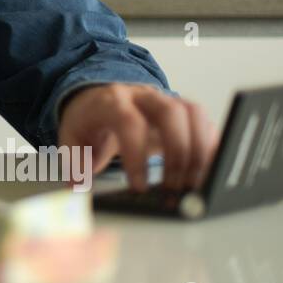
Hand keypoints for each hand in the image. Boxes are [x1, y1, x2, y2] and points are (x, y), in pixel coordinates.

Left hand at [58, 83, 218, 191]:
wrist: (99, 97)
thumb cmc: (89, 119)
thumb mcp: (71, 137)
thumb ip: (74, 160)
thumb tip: (79, 183)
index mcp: (112, 101)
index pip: (129, 122)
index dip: (136, 155)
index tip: (139, 187)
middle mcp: (142, 96)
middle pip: (170, 111)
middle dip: (178, 151)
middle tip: (174, 186)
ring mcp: (166, 99)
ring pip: (193, 113)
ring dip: (199, 149)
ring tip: (193, 182)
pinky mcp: (182, 111)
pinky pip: (204, 122)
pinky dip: (211, 146)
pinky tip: (209, 170)